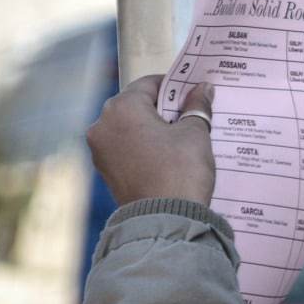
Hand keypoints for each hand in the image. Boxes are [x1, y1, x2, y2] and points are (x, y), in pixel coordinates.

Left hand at [87, 74, 215, 206]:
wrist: (164, 220)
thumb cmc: (180, 171)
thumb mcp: (195, 134)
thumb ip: (197, 106)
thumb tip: (203, 89)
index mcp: (121, 108)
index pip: (150, 84)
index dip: (175, 86)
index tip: (194, 93)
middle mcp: (102, 125)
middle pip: (136, 105)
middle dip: (163, 108)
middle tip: (190, 116)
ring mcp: (100, 150)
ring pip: (130, 127)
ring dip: (153, 128)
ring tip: (181, 139)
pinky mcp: (105, 171)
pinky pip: (126, 148)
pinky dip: (144, 146)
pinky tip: (167, 156)